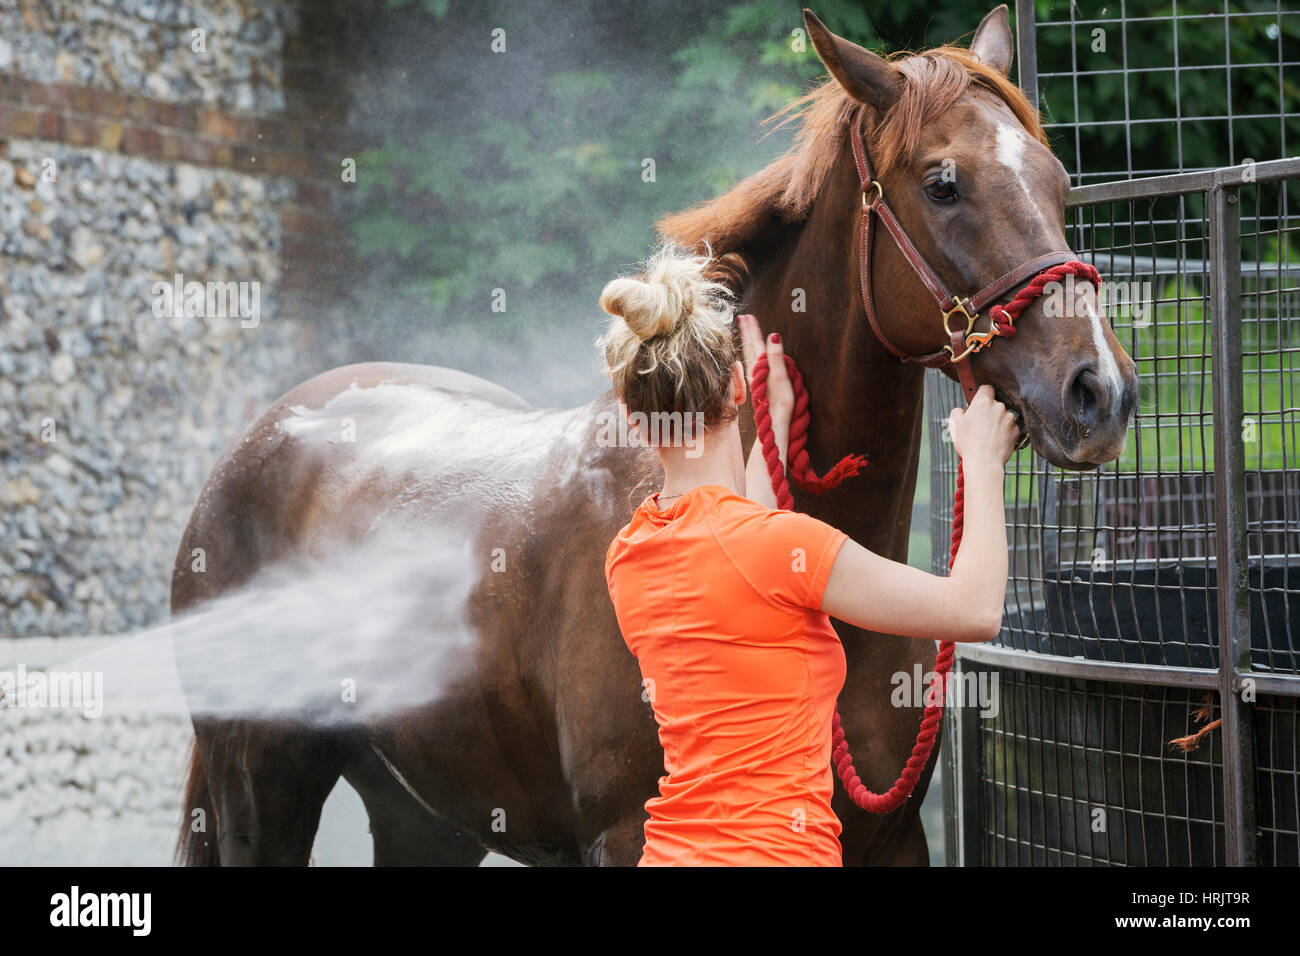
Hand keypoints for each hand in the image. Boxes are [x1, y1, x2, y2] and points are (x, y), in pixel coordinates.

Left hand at [738, 314, 791, 433]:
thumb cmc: (781, 404)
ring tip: (744, 332)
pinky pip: (751, 365)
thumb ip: (776, 357)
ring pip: (749, 356)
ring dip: (747, 342)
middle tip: (742, 318)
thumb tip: (773, 336)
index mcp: (761, 367)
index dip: (752, 329)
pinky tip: (748, 358)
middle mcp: (756, 372)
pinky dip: (749, 356)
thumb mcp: (781, 377)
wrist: (772, 426)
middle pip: (749, 348)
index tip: (747, 316)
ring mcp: (756, 380)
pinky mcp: (758, 387)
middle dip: (746, 332)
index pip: (755, 343)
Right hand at [946, 385, 1018, 472]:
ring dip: (998, 422)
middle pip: (995, 404)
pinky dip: (1005, 432)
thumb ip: (958, 411)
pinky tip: (996, 441)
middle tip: (979, 425)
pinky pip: (1010, 428)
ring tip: (987, 436)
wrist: (984, 462)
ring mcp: (1010, 418)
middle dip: (989, 411)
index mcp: (983, 402)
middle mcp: (999, 407)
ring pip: (1003, 416)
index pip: (986, 388)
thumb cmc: (968, 443)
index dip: (982, 394)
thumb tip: (962, 410)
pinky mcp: (1016, 430)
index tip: (978, 401)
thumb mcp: (954, 424)